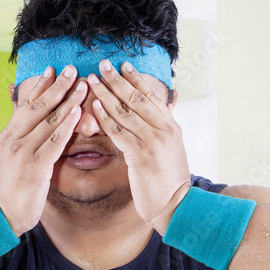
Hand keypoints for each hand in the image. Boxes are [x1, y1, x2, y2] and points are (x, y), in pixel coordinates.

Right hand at [0, 66, 86, 235]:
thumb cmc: (8, 188)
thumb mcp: (9, 157)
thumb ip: (20, 138)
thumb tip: (27, 124)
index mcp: (8, 135)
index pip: (25, 104)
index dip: (40, 85)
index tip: (53, 69)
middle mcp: (14, 139)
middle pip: (38, 106)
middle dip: (57, 86)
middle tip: (73, 69)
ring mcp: (24, 152)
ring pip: (49, 120)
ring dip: (68, 101)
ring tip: (83, 85)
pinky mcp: (35, 167)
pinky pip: (54, 142)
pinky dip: (67, 125)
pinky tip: (78, 113)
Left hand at [87, 59, 190, 233]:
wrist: (177, 205)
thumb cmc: (171, 179)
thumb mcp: (174, 146)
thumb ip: (169, 122)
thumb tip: (171, 101)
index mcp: (171, 126)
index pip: (152, 96)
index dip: (136, 79)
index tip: (123, 64)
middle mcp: (164, 130)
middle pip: (137, 99)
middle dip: (118, 80)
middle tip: (102, 64)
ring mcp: (153, 143)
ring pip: (126, 113)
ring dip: (107, 94)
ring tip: (92, 80)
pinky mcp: (141, 157)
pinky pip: (119, 133)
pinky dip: (106, 118)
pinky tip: (94, 107)